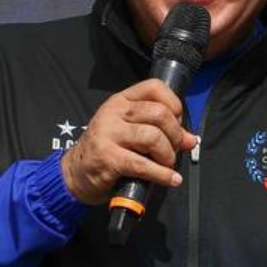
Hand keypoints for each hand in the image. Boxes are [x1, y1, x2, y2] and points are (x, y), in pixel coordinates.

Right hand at [59, 79, 194, 205]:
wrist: (75, 172)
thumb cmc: (107, 150)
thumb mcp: (130, 132)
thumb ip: (159, 130)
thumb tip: (190, 139)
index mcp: (121, 101)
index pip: (155, 87)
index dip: (174, 104)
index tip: (177, 123)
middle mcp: (113, 113)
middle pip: (159, 113)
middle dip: (175, 135)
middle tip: (175, 149)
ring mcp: (108, 135)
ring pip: (153, 137)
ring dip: (167, 155)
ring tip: (166, 164)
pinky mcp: (108, 158)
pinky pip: (143, 165)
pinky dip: (162, 174)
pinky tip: (170, 179)